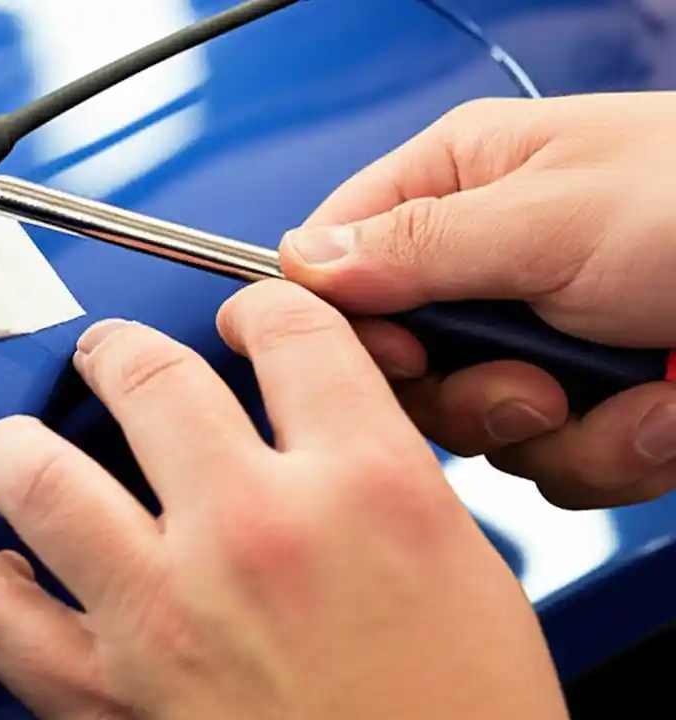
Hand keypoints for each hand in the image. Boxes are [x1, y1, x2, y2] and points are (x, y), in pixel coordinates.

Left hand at [0, 282, 566, 718]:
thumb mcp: (465, 571)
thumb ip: (380, 478)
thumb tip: (317, 427)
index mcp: (366, 490)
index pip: (288, 330)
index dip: (258, 308)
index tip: (241, 323)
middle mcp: (256, 533)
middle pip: (145, 372)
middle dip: (119, 350)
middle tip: (111, 358)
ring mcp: (167, 612)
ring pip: (35, 473)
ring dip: (17, 447)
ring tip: (17, 445)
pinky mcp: (106, 697)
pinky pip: (0, 618)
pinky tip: (2, 578)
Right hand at [280, 91, 675, 508]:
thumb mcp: (547, 217)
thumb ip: (413, 247)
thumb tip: (302, 265)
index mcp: (461, 184)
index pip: (337, 256)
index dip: (343, 320)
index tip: (391, 355)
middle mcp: (490, 262)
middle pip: (398, 363)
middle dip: (466, 393)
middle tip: (527, 382)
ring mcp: (541, 338)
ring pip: (473, 426)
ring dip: (552, 429)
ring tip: (619, 389)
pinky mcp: (590, 402)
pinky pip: (550, 461)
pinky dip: (610, 452)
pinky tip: (660, 411)